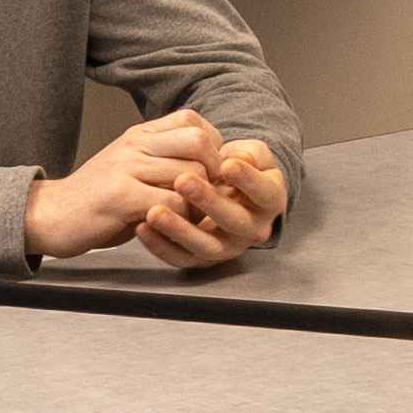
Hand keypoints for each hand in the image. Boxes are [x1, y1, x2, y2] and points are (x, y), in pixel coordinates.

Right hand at [26, 111, 247, 263]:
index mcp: (139, 134)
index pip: (192, 120)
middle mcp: (134, 144)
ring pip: (189, 174)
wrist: (50, 214)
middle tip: (209, 196)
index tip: (210, 172)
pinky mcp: (120, 195)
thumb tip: (209, 168)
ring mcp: (127, 167)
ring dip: (199, 201)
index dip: (212, 146)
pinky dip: (179, 218)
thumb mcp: (130, 168)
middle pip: (199, 142)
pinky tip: (169, 226)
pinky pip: (170, 201)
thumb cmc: (95, 199)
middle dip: (214, 172)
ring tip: (189, 216)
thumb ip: (162, 161)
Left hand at [133, 115, 281, 266]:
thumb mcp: (252, 154)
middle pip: (234, 221)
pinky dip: (160, 245)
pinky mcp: (200, 258)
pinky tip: (143, 227)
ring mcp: (226, 247)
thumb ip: (251, 154)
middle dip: (209, 201)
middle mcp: (251, 229)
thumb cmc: (237, 168)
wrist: (223, 187)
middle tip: (184, 180)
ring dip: (180, 230)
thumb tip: (242, 157)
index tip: (227, 164)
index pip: (264, 193)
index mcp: (269, 202)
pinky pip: (180, 257)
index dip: (248, 180)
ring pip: (206, 246)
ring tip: (155, 212)